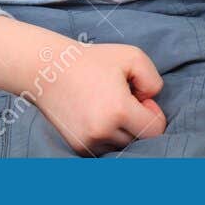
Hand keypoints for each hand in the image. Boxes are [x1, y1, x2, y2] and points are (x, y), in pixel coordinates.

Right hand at [30, 42, 166, 155]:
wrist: (49, 69)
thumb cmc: (92, 60)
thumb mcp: (132, 56)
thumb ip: (153, 80)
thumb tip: (151, 102)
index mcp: (118, 110)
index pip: (155, 130)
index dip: (153, 113)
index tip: (140, 98)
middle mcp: (103, 131)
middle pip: (139, 139)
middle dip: (137, 120)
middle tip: (123, 98)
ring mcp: (88, 142)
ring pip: (122, 145)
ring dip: (122, 129)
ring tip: (108, 106)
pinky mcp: (78, 147)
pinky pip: (105, 147)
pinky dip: (107, 135)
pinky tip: (98, 115)